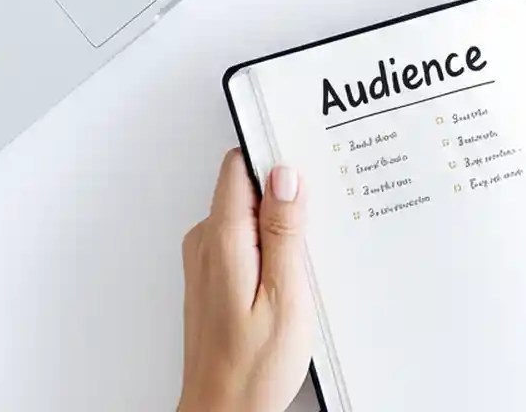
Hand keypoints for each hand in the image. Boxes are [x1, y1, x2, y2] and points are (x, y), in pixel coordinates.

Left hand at [178, 150, 314, 411]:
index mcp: (222, 239)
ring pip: (248, 214)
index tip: (307, 162)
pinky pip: (244, 239)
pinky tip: (293, 275)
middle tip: (318, 224)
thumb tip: (286, 175)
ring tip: (309, 259)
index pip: (239, 166)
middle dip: (286, 195)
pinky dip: (271, 247)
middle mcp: (206, 242)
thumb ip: (283, 230)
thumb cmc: (253, 368)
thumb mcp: (285, 294)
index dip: (275, 158)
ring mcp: (207, 259)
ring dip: (281, 225)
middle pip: (246, 187)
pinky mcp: (214, 276)